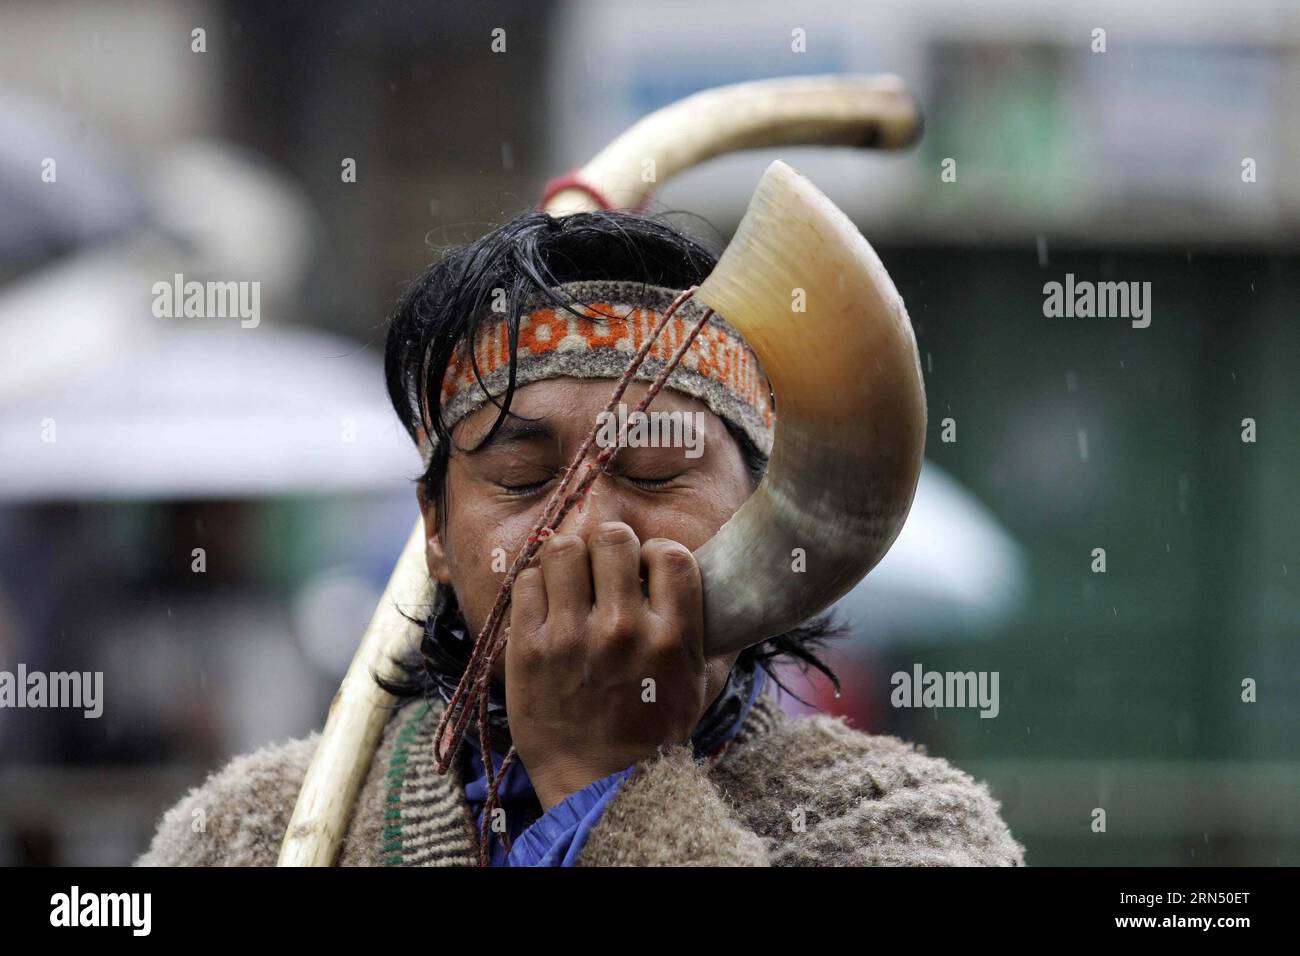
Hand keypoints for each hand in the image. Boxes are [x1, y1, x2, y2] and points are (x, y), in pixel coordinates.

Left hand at [505, 521, 707, 810]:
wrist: (601, 788)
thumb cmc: (653, 734)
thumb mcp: (697, 681)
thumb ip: (700, 627)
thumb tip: (707, 580)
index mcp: (672, 636)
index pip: (669, 554)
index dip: (655, 551)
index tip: (646, 568)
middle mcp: (623, 629)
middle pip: (612, 539)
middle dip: (609, 546)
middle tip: (603, 568)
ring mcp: (572, 637)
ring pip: (563, 550)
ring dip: (569, 559)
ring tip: (571, 582)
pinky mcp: (529, 649)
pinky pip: (527, 583)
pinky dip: (537, 586)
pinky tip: (547, 606)